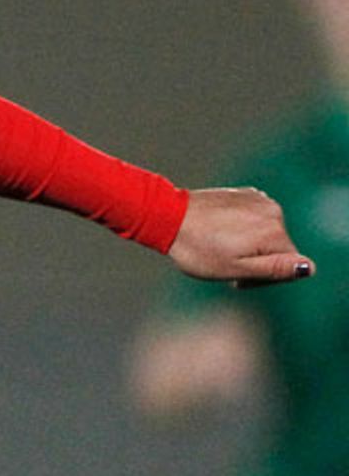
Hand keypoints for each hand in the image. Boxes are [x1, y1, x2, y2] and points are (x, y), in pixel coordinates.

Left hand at [165, 186, 313, 285]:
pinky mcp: (244, 194)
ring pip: (267, 232)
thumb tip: (308, 267)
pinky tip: (220, 233)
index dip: (265, 278)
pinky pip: (254, 217)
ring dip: (250, 245)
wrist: (166, 216)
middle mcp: (273, 211)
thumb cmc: (197, 249)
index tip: (238, 281)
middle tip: (226, 268)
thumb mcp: (235, 269)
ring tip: (220, 249)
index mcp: (274, 232)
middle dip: (257, 262)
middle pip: (280, 247)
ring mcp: (259, 199)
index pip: (290, 264)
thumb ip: (274, 269)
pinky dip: (242, 228)